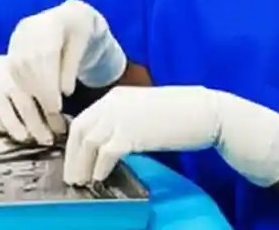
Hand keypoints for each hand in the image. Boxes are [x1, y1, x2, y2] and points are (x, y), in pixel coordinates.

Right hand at [0, 56, 66, 145]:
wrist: (1, 63)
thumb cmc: (31, 69)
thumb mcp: (48, 66)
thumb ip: (59, 78)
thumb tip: (68, 98)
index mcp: (29, 68)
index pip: (44, 95)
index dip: (54, 116)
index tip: (62, 129)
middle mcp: (9, 77)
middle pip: (25, 107)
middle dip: (38, 128)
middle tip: (47, 140)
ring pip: (5, 112)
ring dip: (17, 129)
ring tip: (27, 139)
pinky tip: (7, 131)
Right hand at [6, 0, 126, 117]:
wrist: (67, 15)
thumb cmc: (80, 31)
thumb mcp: (82, 46)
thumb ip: (71, 67)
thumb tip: (64, 92)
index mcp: (51, 24)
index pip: (46, 57)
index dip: (50, 84)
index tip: (57, 107)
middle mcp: (29, 27)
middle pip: (29, 64)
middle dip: (39, 91)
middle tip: (51, 112)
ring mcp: (18, 35)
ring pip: (18, 68)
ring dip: (29, 90)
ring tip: (43, 106)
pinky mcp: (12, 43)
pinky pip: (12, 67)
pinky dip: (22, 84)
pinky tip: (34, 95)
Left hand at [64, 86, 278, 187]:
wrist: (208, 112)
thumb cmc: (180, 114)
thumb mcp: (143, 111)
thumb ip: (123, 121)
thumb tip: (107, 143)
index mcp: (114, 96)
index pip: (83, 119)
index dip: (75, 142)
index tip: (73, 159)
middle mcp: (112, 103)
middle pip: (80, 131)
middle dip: (72, 156)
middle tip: (71, 176)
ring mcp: (121, 116)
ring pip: (89, 142)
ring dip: (82, 165)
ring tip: (81, 182)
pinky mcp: (133, 132)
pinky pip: (107, 152)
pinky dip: (100, 167)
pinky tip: (99, 178)